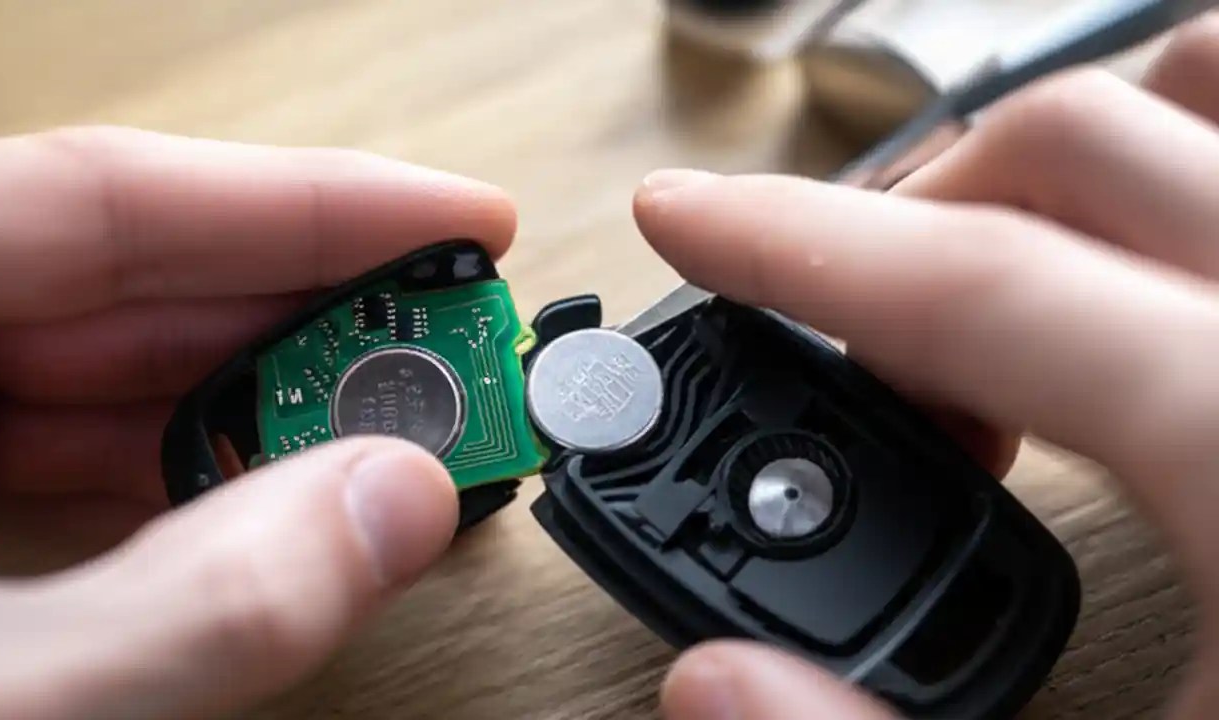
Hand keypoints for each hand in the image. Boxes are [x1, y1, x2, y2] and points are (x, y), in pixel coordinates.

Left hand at [0, 126, 515, 718]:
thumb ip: (196, 609)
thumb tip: (399, 502)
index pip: (96, 202)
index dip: (305, 202)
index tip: (457, 225)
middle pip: (129, 288)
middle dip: (313, 324)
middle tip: (462, 353)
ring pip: (124, 378)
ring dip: (276, 413)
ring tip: (407, 434)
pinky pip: (95, 460)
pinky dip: (210, 485)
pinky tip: (297, 503)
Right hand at [635, 14, 1218, 719]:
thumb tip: (726, 686)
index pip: (968, 282)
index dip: (784, 245)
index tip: (687, 221)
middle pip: (1059, 145)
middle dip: (904, 217)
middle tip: (850, 336)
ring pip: (1192, 88)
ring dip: (1060, 148)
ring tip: (989, 259)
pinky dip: (1172, 150)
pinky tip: (1128, 249)